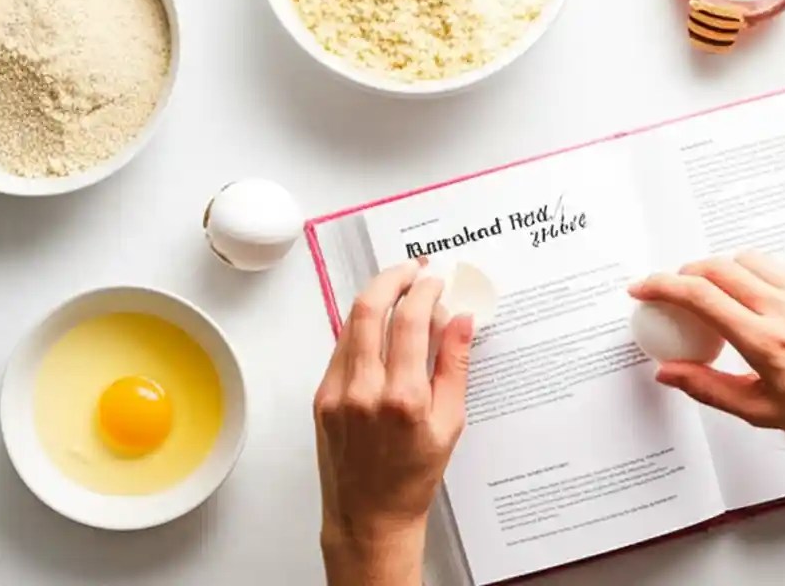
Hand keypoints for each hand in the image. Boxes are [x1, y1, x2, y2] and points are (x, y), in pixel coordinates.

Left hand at [314, 259, 473, 580]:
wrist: (371, 515)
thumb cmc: (414, 476)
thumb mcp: (450, 423)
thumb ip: (455, 365)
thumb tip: (462, 320)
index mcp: (402, 397)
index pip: (410, 321)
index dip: (424, 291)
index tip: (436, 281)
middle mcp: (364, 391)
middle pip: (369, 308)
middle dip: (393, 277)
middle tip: (414, 268)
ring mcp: (337, 392)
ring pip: (350, 323)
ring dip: (375, 297)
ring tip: (398, 288)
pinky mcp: (322, 397)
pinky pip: (341, 347)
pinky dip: (361, 328)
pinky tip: (380, 326)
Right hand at [629, 251, 784, 462]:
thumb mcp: (762, 411)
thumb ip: (709, 389)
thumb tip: (671, 374)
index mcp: (763, 339)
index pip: (698, 295)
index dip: (661, 286)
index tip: (642, 290)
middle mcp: (782, 307)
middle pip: (716, 267)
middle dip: (683, 273)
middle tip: (669, 291)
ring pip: (745, 259)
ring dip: (716, 267)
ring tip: (707, 289)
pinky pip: (773, 266)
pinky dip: (748, 270)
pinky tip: (748, 291)